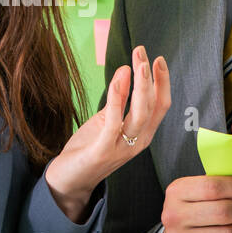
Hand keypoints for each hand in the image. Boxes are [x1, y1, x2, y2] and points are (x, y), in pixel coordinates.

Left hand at [44, 45, 171, 221]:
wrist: (69, 180)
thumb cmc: (89, 148)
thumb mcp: (107, 121)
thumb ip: (118, 101)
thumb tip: (125, 71)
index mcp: (142, 134)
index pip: (160, 105)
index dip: (162, 82)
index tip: (158, 59)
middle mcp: (138, 142)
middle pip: (152, 106)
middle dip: (150, 77)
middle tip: (142, 52)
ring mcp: (122, 148)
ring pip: (140, 113)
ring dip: (140, 85)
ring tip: (137, 63)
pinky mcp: (103, 150)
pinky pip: (114, 121)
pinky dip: (117, 98)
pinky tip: (118, 79)